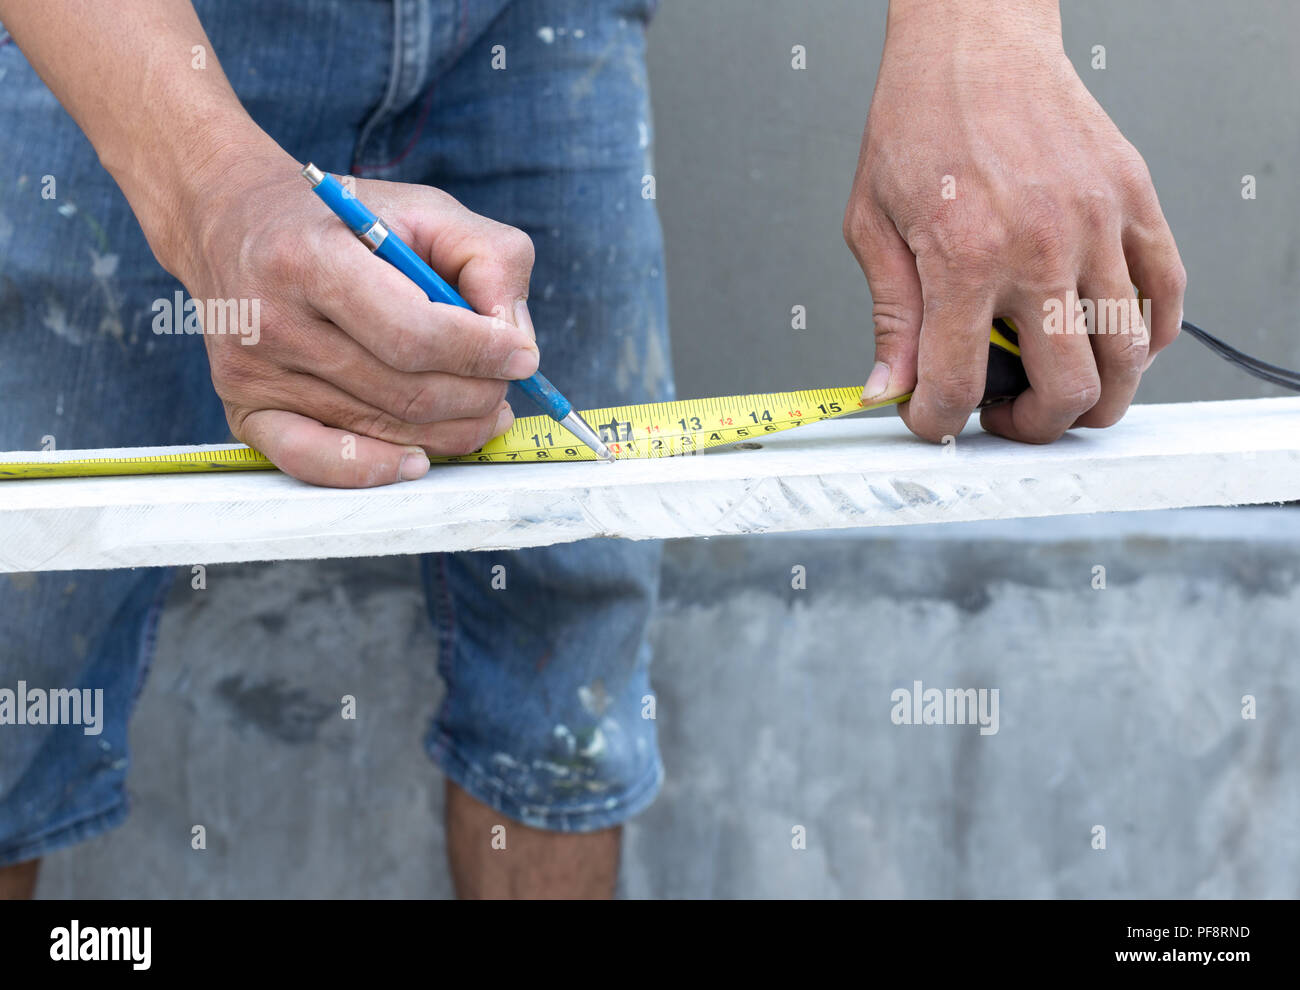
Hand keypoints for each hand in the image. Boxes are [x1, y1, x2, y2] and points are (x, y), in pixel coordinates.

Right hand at [164, 148, 539, 485]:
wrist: (234, 223)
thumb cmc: (345, 223)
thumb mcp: (425, 210)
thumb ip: (489, 258)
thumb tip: (515, 340)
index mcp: (312, 258)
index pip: (415, 334)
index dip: (482, 353)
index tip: (522, 356)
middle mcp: (273, 320)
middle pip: (406, 391)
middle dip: (478, 394)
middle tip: (504, 383)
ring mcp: (255, 373)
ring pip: (383, 429)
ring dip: (453, 429)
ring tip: (482, 407)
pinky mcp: (246, 410)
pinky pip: (315, 463)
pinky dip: (376, 471)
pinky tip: (420, 460)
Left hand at [844, 0, 1185, 442]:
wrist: (974, 42)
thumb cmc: (921, 122)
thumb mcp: (873, 225)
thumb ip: (891, 317)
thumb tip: (889, 388)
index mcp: (965, 257)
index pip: (956, 383)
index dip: (937, 422)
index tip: (932, 420)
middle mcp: (1040, 246)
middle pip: (1066, 390)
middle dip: (1031, 428)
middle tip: (1006, 417)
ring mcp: (1098, 225)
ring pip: (1127, 357)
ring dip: (1096, 398)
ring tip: (1059, 393)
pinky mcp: (1134, 201)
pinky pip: (1167, 294)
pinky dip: (1146, 338)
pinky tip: (1108, 344)